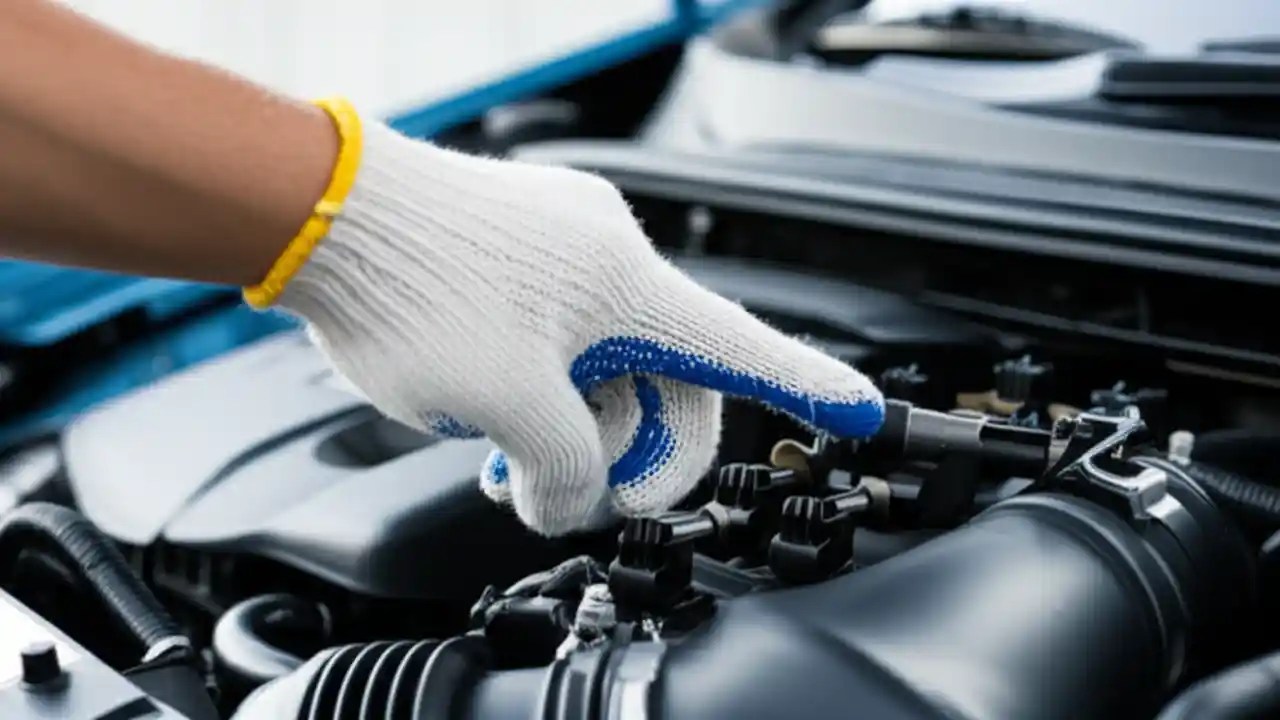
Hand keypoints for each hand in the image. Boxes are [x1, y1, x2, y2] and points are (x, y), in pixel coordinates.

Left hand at [280, 122, 883, 535]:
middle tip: (572, 501)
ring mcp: (561, 256)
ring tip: (503, 467)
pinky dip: (540, 393)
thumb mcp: (503, 407)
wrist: (318, 209)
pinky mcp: (518, 260)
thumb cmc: (409, 283)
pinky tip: (487, 418)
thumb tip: (572, 497)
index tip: (861, 411)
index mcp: (628, 286)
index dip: (809, 388)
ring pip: (604, 369)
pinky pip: (560, 340)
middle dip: (630, 453)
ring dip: (569, 430)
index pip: (742, 349)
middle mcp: (607, 261)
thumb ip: (565, 468)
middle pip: (667, 380)